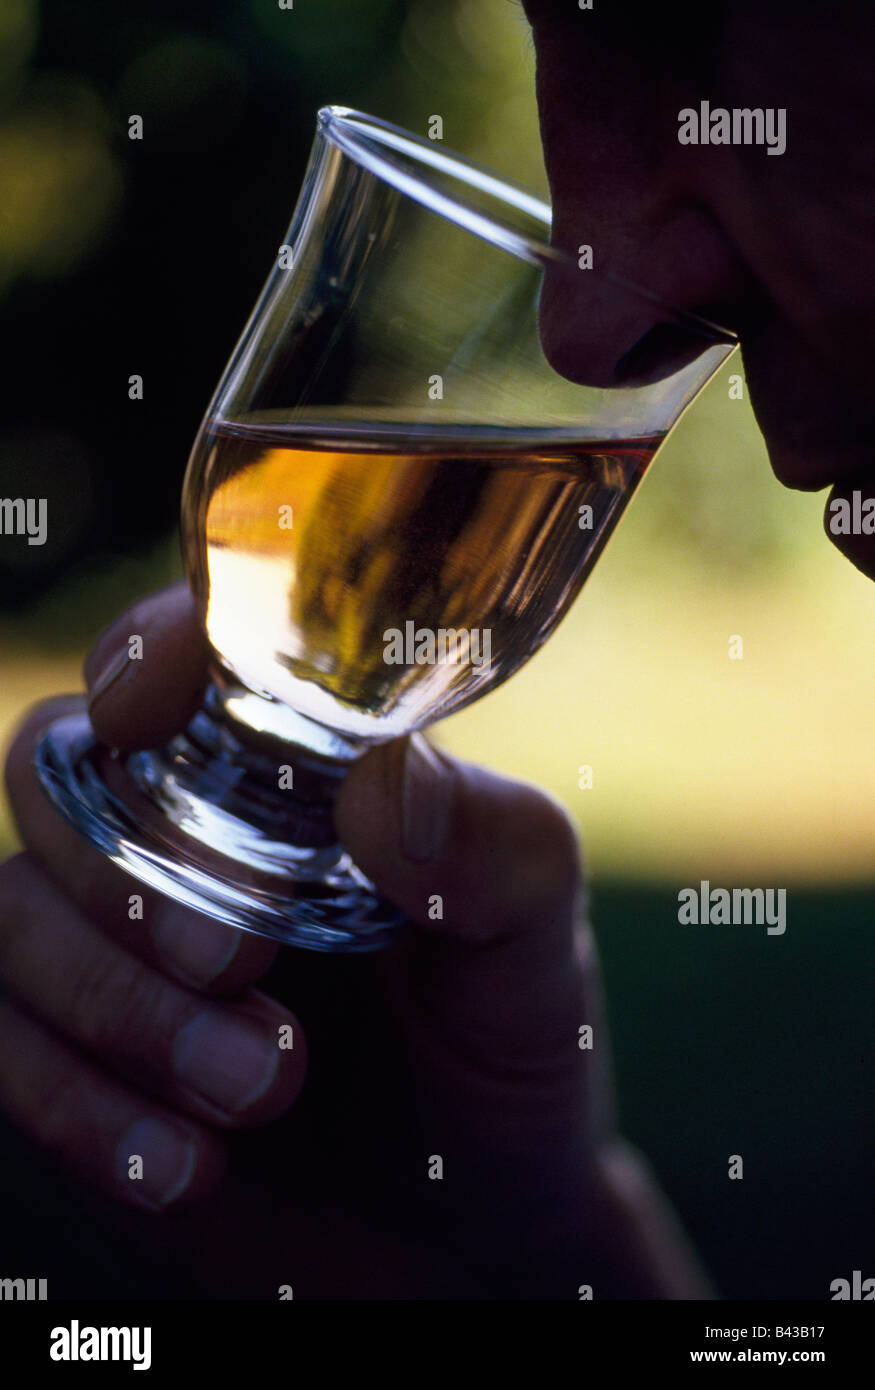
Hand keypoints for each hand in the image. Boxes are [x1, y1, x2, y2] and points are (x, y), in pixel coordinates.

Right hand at [0, 584, 707, 1298]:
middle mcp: (187, 834)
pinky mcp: (75, 1058)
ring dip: (117, 1004)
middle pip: (56, 774)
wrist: (466, 1224)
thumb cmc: (503, 1047)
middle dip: (128, 868)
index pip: (185, 657)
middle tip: (241, 961)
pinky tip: (188, 1166)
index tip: (145, 703)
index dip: (144, 651)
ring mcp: (117, 944)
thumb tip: (385, 785)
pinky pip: (3, 1049)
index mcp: (293, 769)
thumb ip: (495, 849)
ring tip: (262, 1090)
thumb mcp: (535, 944)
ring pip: (12, 912)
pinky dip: (76, 1105)